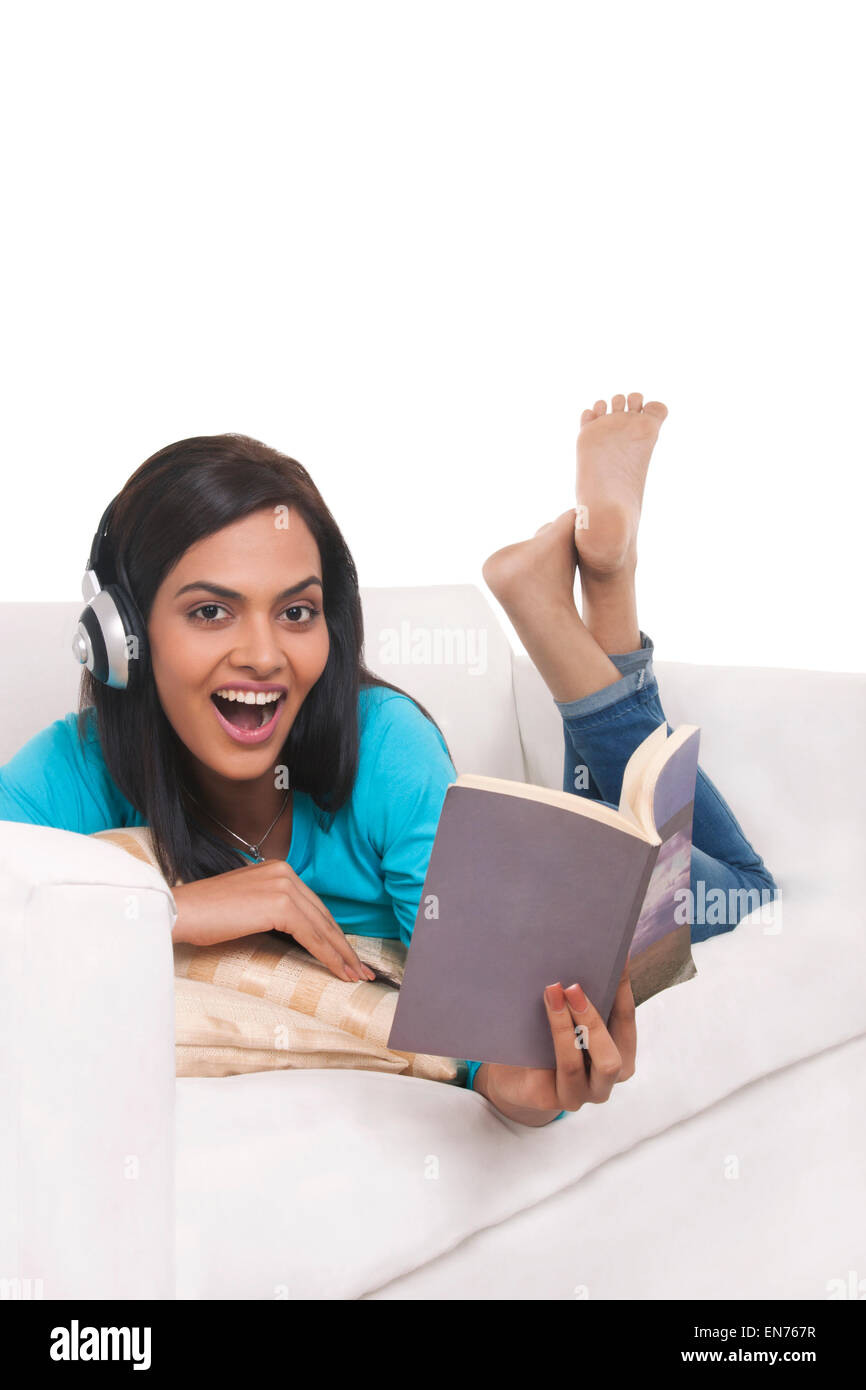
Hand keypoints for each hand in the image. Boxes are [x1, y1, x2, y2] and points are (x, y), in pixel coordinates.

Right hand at [170, 860, 375, 982]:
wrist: (182, 911)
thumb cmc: (205, 915)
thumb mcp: (247, 906)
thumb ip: (271, 910)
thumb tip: (295, 933)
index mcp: (278, 869)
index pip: (313, 906)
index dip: (332, 932)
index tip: (346, 954)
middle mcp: (285, 872)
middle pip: (323, 916)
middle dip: (343, 945)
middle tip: (361, 969)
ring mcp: (284, 886)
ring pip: (322, 927)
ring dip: (341, 955)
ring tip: (355, 976)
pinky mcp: (281, 905)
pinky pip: (313, 936)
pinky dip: (329, 956)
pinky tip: (339, 972)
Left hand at [478, 964, 636, 1123]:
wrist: (516, 1076)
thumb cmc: (550, 1039)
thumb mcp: (572, 1016)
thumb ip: (584, 997)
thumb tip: (590, 951)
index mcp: (620, 1055)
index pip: (625, 1018)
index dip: (621, 986)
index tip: (615, 955)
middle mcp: (604, 1081)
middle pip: (609, 1058)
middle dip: (590, 1020)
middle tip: (572, 987)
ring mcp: (577, 1095)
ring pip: (573, 1065)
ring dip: (561, 1027)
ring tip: (550, 993)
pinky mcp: (547, 1098)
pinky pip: (544, 1073)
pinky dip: (540, 1040)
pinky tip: (529, 1014)